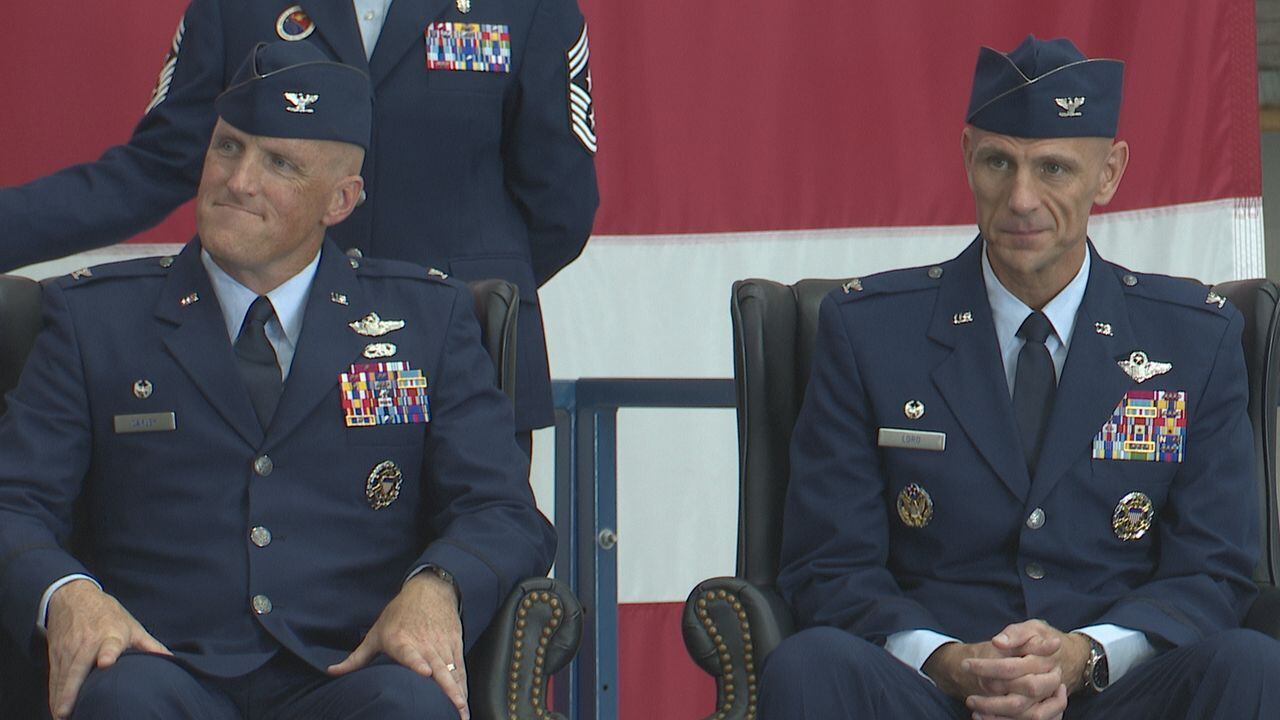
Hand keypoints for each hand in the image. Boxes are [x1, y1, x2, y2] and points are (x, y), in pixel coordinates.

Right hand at [45, 579, 171, 719]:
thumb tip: (171, 659)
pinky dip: (54, 693)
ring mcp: (69, 649)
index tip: (105, 663)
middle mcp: (87, 643)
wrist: (74, 597)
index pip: (110, 645)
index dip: (108, 653)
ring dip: (61, 697)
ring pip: (63, 676)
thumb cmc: (109, 614)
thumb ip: (150, 646)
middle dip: (72, 689)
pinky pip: (55, 677)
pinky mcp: (57, 654)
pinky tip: (57, 709)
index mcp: (111, 634)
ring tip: (62, 716)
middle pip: (78, 667)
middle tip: (68, 711)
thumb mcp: (132, 626)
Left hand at [328, 572, 468, 718]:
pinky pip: (460, 668)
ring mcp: (442, 646)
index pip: (411, 654)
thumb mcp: (376, 633)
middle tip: (455, 708)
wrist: (429, 590)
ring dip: (459, 693)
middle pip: (439, 669)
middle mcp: (425, 645)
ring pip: (453, 672)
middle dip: (448, 689)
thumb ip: (356, 658)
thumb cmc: (400, 613)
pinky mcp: (454, 645)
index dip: (418, 663)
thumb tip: (331, 672)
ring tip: (462, 712)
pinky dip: (463, 685)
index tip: (426, 672)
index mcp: (402, 642)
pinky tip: (464, 702)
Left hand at [956, 619, 1090, 718]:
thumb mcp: (1031, 628)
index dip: (987, 668)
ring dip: (999, 717)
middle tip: (969, 699)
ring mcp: (1051, 699)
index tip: (966, 666)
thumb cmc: (1042, 639)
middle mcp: (1049, 684)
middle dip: (992, 703)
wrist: (1068, 656)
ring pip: (1028, 716)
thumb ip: (1014, 634)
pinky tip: (986, 717)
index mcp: (1043, 662)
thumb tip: (998, 642)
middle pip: (1020, 700)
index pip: (1011, 669)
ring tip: (975, 711)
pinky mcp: (1050, 710)